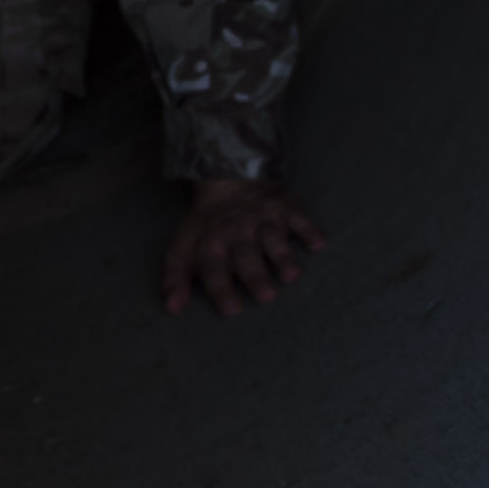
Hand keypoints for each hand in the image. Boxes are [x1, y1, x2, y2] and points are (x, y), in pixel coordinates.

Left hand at [160, 176, 324, 318]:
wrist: (227, 177)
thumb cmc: (207, 225)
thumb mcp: (182, 247)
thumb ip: (174, 279)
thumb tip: (171, 308)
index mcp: (211, 245)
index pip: (213, 269)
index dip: (221, 289)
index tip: (232, 310)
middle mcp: (237, 233)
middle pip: (246, 257)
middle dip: (255, 276)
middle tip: (267, 296)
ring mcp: (262, 219)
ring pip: (273, 239)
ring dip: (282, 256)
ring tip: (291, 276)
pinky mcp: (284, 206)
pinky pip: (298, 217)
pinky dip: (308, 229)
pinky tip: (317, 244)